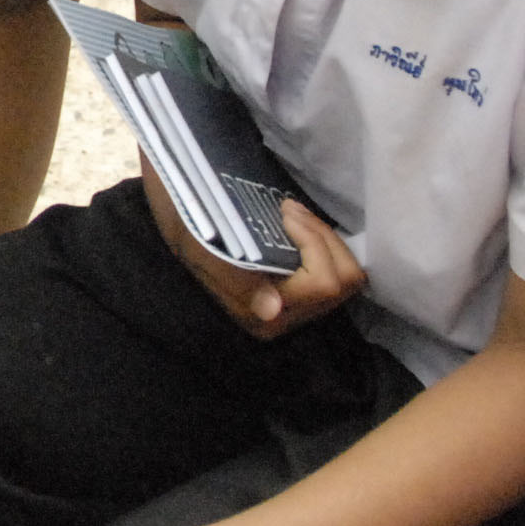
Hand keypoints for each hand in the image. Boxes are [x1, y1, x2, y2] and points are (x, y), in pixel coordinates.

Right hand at [136, 161, 363, 340]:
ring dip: (325, 238)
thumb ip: (232, 279)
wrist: (176, 207)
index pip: (321, 285)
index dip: (314, 244)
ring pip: (348, 277)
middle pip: (342, 283)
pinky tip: (297, 225)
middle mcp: (282, 318)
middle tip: (289, 210)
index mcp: (259, 316)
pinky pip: (339, 270)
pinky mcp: (301, 289)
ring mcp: (295, 304)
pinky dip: (325, 243)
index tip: (284, 212)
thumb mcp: (199, 245)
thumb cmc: (186, 219)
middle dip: (323, 239)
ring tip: (292, 214)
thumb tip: (271, 310)